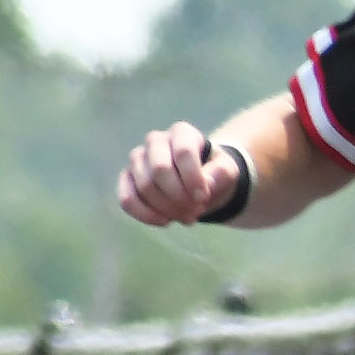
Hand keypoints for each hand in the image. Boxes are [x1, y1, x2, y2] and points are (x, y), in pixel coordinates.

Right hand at [118, 122, 238, 226]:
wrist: (197, 183)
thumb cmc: (211, 173)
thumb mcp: (227, 171)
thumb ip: (222, 173)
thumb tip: (207, 183)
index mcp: (181, 133)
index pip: (183, 152)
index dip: (193, 179)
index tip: (203, 198)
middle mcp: (155, 141)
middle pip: (160, 170)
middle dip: (179, 197)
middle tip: (195, 212)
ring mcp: (138, 159)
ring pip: (144, 187)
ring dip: (166, 209)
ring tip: (186, 218)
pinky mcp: (127, 179)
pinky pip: (127, 199)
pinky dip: (145, 215)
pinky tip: (165, 221)